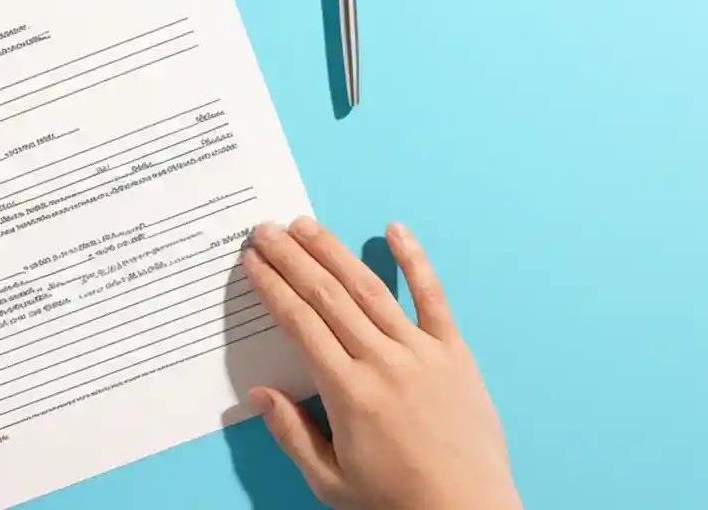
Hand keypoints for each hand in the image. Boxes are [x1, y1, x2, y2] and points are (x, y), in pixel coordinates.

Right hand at [244, 219, 519, 509]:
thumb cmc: (396, 501)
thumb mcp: (329, 481)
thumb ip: (292, 433)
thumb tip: (258, 394)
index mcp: (348, 393)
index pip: (300, 324)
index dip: (273, 287)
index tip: (252, 262)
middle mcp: (382, 362)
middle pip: (327, 297)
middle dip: (291, 259)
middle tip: (266, 231)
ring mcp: (421, 352)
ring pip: (369, 289)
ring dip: (333, 252)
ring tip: (306, 225)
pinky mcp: (454, 351)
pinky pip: (433, 297)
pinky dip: (415, 260)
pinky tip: (395, 230)